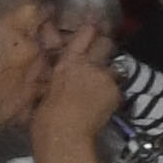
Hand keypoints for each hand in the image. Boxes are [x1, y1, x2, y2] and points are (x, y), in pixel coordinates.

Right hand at [27, 26, 123, 162]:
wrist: (64, 135)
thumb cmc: (45, 116)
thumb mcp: (47, 88)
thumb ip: (59, 75)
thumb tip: (63, 74)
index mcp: (67, 61)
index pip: (86, 33)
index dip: (92, 30)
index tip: (95, 28)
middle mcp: (89, 64)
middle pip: (107, 43)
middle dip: (106, 46)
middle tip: (102, 55)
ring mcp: (105, 77)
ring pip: (115, 67)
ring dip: (109, 73)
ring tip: (101, 87)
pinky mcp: (116, 91)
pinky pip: (117, 88)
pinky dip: (112, 93)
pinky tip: (103, 104)